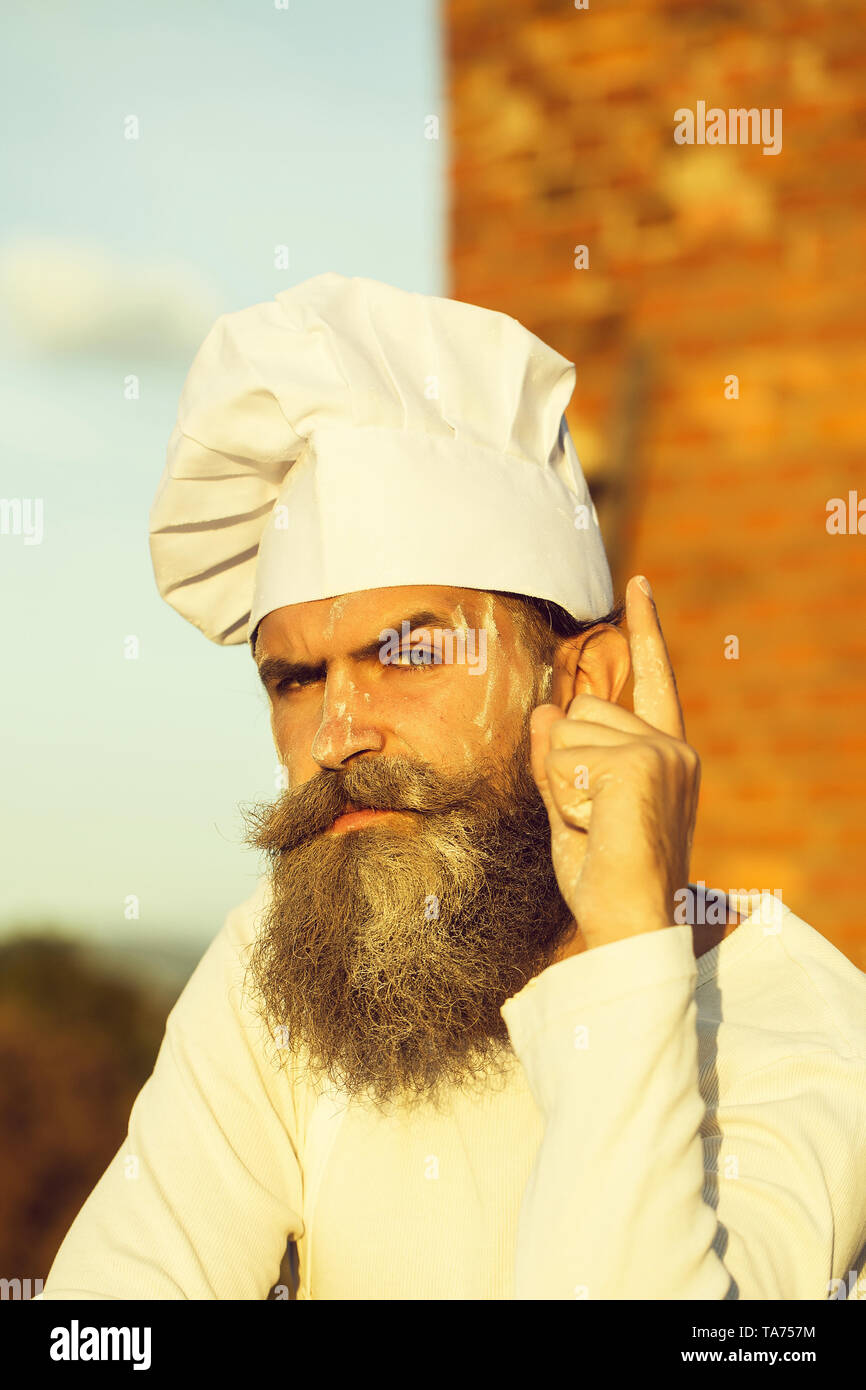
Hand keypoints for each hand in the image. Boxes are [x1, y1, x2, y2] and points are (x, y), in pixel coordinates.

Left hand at [530, 576, 699, 955]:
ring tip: (594, 827)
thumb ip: (558, 757)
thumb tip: (546, 707)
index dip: (646, 630)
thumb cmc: (603, 876)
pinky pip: (561, 758)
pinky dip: (564, 797)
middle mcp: (672, 746)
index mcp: (666, 753)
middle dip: (562, 763)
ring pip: (565, 732)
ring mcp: (660, 752)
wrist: (627, 922)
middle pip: (580, 710)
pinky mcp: (640, 763)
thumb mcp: (571, 808)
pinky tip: (597, 828)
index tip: (637, 584)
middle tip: (590, 821)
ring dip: (560, 783)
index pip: (653, 679)